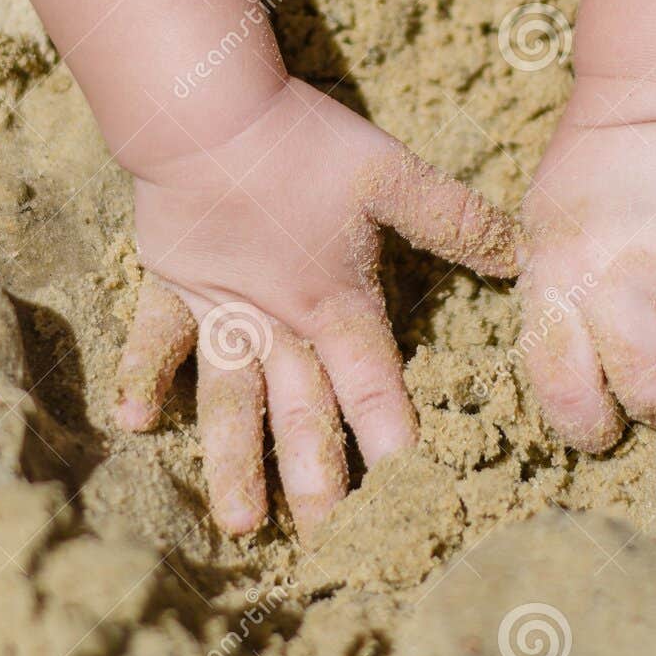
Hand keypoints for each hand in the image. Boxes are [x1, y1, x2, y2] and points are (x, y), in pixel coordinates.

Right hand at [110, 79, 517, 537]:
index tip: (413, 498)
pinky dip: (144, 379)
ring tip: (242, 525)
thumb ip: (454, 220)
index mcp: (336, 302)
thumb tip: (520, 257)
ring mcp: (220, 312)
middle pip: (302, 413)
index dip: (395, 441)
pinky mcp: (171, 287)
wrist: (207, 111)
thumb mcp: (391, 175)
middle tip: (331, 544)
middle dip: (318, 481)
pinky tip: (135, 427)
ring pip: (231, 401)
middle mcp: (278, 325)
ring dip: (236, 461)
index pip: (375, 386)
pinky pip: (156, 341)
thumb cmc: (302, 143)